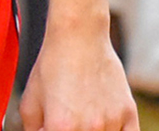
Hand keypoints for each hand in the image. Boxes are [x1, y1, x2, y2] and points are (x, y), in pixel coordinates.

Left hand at [19, 30, 137, 130]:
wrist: (79, 37)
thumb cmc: (53, 65)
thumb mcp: (30, 101)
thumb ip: (33, 130)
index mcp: (61, 127)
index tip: (55, 125)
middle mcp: (88, 128)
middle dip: (72, 130)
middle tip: (70, 119)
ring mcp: (110, 121)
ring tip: (85, 116)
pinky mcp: (128, 113)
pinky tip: (105, 125)